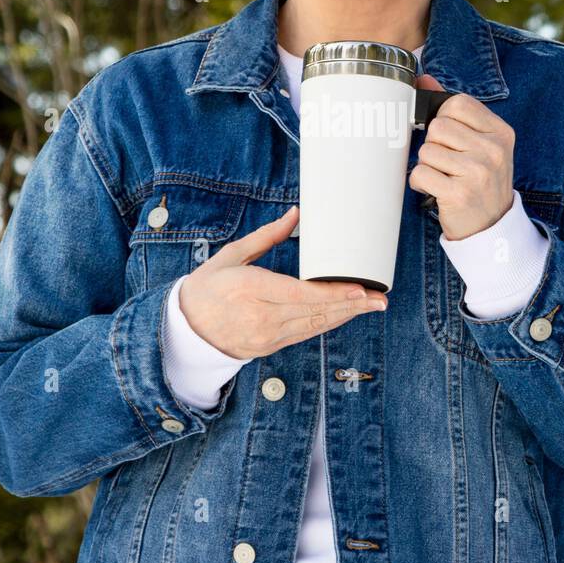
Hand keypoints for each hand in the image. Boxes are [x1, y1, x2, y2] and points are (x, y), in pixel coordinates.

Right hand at [178, 206, 387, 358]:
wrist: (185, 329)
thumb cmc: (207, 287)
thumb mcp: (232, 254)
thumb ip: (267, 236)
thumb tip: (296, 215)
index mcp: (250, 288)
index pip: (301, 294)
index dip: (333, 293)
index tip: (358, 289)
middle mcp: (261, 316)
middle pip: (315, 312)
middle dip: (350, 305)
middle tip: (378, 299)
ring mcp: (266, 336)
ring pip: (314, 326)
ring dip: (344, 316)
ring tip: (370, 306)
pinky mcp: (269, 347)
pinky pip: (305, 335)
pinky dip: (326, 324)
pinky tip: (344, 315)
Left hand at [409, 73, 514, 240]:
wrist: (492, 228)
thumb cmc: (480, 180)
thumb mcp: (479, 143)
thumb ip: (453, 111)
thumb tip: (424, 78)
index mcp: (500, 132)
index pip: (457, 104)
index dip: (443, 118)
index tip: (449, 137)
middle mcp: (494, 150)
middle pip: (438, 127)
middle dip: (434, 145)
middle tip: (447, 163)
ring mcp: (479, 172)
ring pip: (427, 151)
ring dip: (427, 165)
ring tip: (443, 178)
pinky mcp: (460, 194)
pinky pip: (420, 174)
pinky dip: (420, 183)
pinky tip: (435, 190)